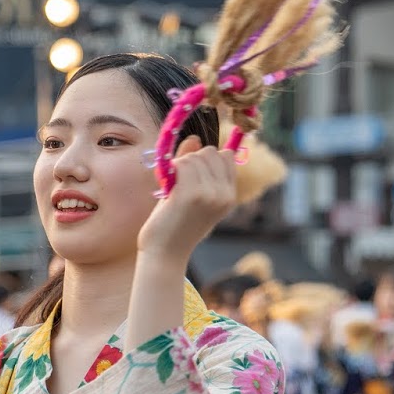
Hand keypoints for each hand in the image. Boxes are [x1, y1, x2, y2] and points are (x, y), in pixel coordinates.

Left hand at [137, 137, 237, 260]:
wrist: (165, 255)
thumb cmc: (174, 226)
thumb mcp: (192, 196)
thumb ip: (195, 168)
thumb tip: (195, 139)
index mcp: (229, 196)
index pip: (227, 157)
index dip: (206, 159)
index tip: (191, 174)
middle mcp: (224, 195)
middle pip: (211, 152)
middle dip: (192, 160)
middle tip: (179, 182)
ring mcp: (209, 194)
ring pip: (195, 156)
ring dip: (179, 165)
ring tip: (172, 188)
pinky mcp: (190, 194)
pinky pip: (182, 163)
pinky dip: (172, 169)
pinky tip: (167, 186)